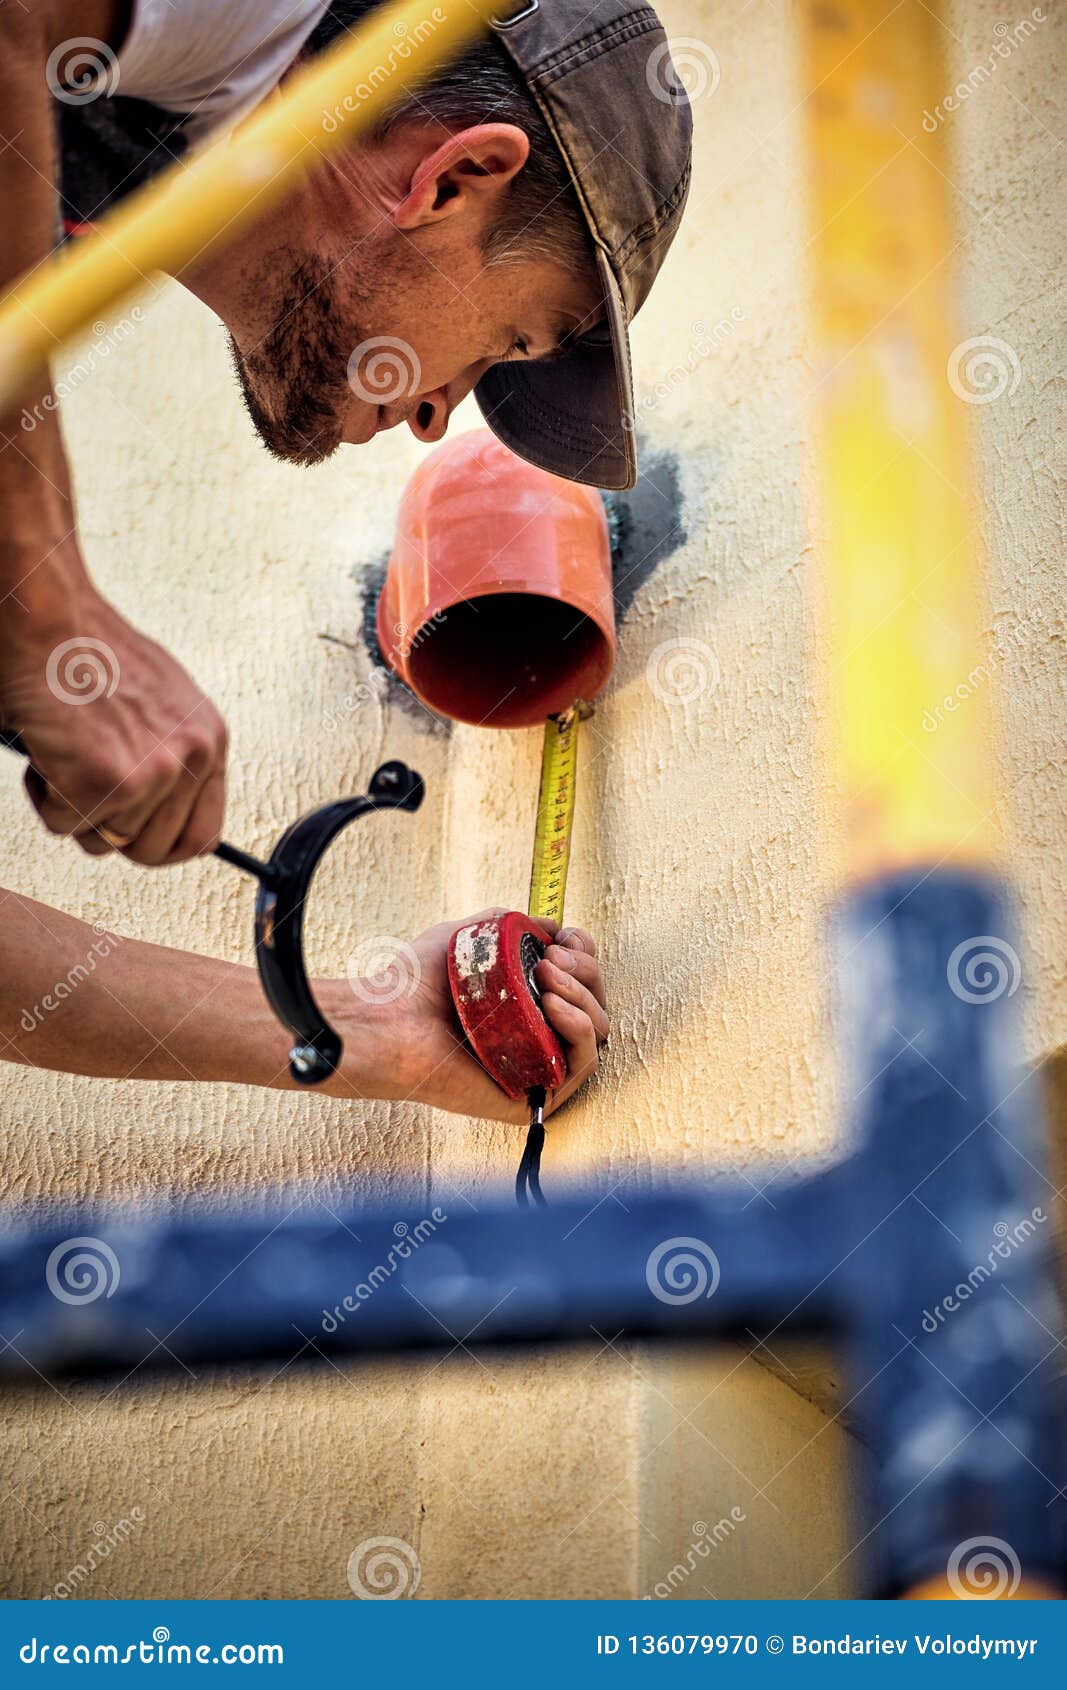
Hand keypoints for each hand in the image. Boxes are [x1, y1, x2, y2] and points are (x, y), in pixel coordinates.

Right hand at [0, 577, 227, 864]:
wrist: (53, 623)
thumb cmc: (93, 650)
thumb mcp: (164, 703)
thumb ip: (173, 755)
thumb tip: (165, 807)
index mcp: (210, 741)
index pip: (203, 834)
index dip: (163, 845)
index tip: (138, 838)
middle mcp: (190, 760)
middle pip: (152, 850)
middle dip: (111, 830)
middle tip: (87, 792)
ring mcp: (152, 776)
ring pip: (103, 840)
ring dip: (73, 807)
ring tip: (67, 754)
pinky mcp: (106, 783)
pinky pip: (65, 825)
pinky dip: (45, 796)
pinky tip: (49, 751)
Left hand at [323, 911, 608, 1122]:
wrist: (389, 1020)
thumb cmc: (417, 983)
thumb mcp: (471, 935)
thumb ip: (511, 925)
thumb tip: (554, 927)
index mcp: (527, 1005)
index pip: (580, 983)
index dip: (584, 955)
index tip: (565, 937)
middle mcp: (537, 1036)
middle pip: (596, 1004)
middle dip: (586, 970)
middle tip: (552, 958)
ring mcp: (539, 1065)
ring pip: (595, 1031)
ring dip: (582, 995)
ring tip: (547, 976)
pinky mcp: (536, 1096)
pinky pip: (582, 1065)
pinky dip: (579, 1028)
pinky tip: (554, 1005)